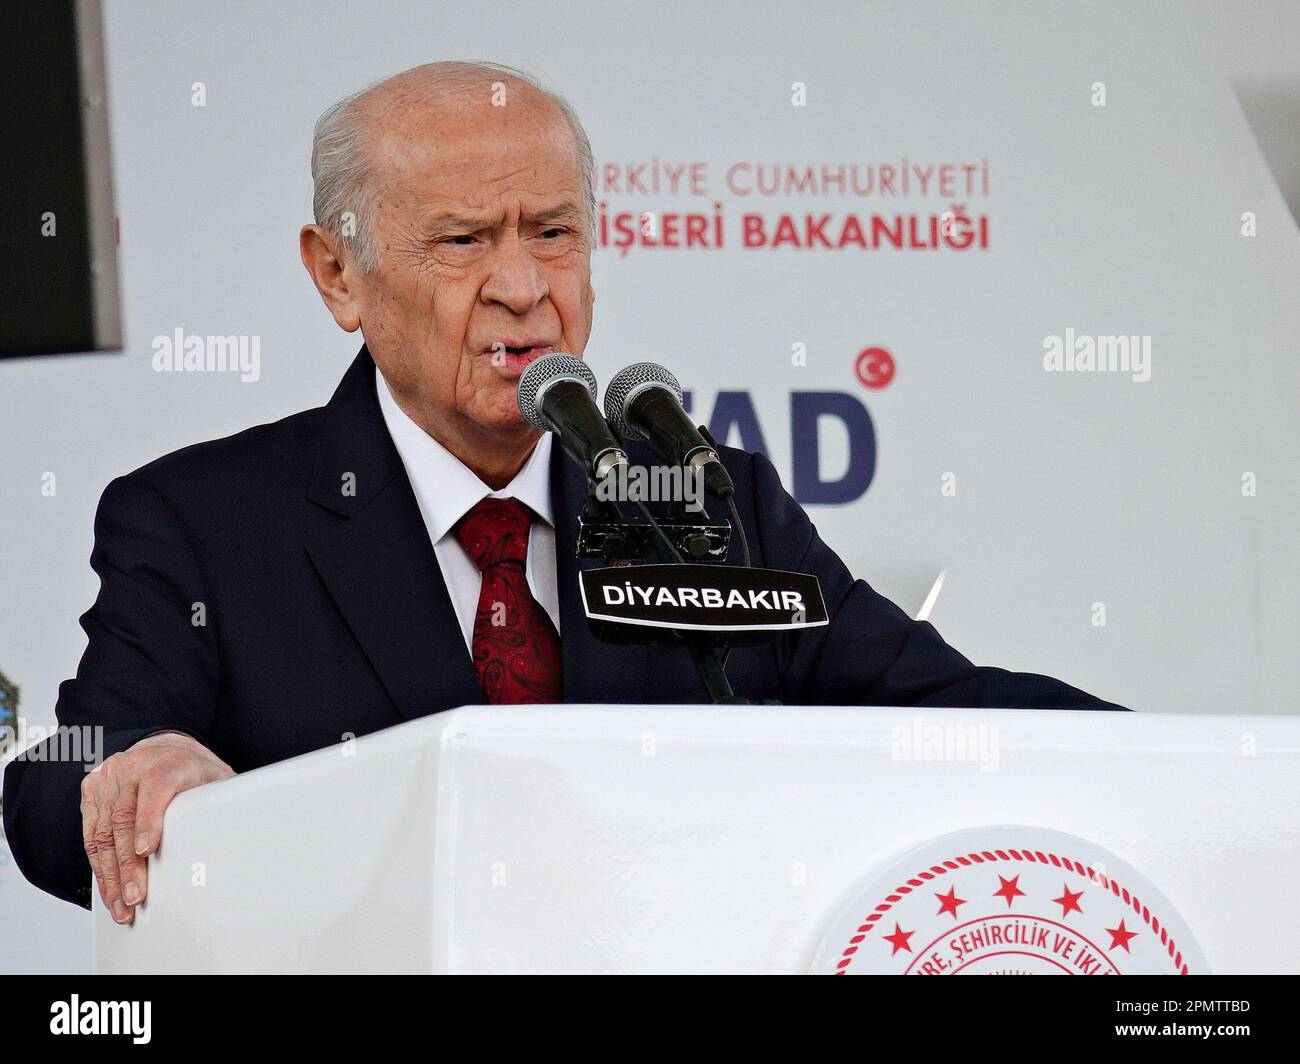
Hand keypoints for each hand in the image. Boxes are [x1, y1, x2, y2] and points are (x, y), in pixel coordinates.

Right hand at [80, 731, 233, 923]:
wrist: (163, 749)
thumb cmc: (191, 771)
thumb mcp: (215, 780)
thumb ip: (222, 804)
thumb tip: (235, 839)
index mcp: (168, 762)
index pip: (156, 789)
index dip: (149, 822)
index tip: (147, 851)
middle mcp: (133, 767)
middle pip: (125, 819)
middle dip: (129, 865)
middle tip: (136, 896)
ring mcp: (109, 779)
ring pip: (103, 833)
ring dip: (111, 875)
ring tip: (122, 904)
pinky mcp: (92, 791)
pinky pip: (91, 835)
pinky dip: (100, 867)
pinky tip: (109, 888)